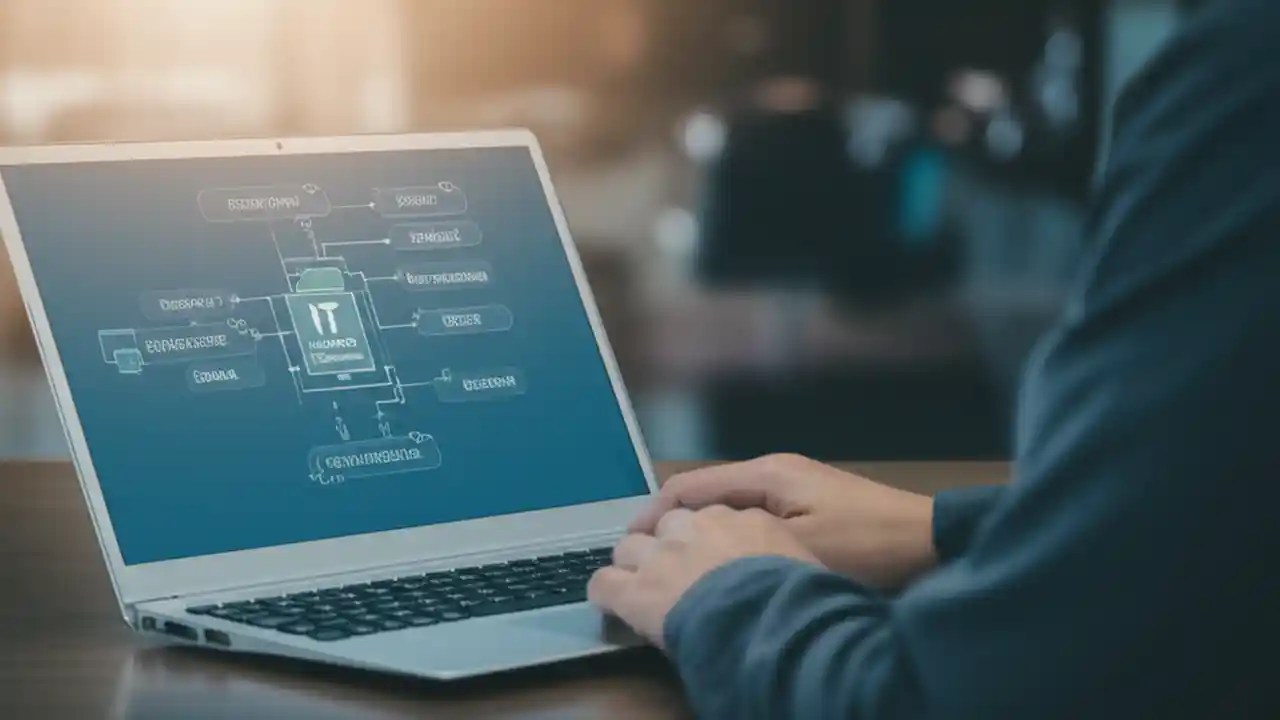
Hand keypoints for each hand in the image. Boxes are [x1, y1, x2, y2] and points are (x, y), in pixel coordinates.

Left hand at [588, 505, 818, 647]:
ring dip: (635, 565)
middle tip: (675, 572)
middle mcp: (696, 528)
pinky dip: (606, 593)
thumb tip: (769, 562)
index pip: (711, 516)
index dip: (706, 539)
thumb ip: (776, 551)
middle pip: (667, 524)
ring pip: (630, 547)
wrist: (769, 621)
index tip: (710, 558)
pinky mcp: (635, 590)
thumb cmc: (799, 597)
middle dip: (667, 544)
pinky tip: (613, 605)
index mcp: (741, 518)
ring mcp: (661, 557)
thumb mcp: (801, 560)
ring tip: (641, 587)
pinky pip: (604, 583)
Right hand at [630, 454, 937, 589]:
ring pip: (725, 505)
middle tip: (642, 555)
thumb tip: (693, 539)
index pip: (690, 485)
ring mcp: (790, 487)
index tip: (629, 540)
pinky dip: (724, 534)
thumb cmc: (867, 544)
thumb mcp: (798, 546)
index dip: (654, 512)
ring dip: (697, 529)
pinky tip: (719, 560)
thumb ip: (743, 539)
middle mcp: (774, 472)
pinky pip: (747, 516)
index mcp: (767, 474)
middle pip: (704, 492)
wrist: (928, 544)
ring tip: (672, 560)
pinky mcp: (804, 506)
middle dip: (670, 521)